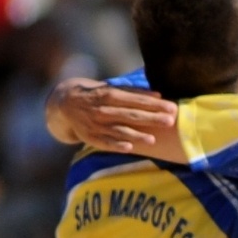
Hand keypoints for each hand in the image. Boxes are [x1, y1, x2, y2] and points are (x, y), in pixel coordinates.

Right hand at [45, 78, 175, 151]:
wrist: (66, 104)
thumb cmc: (97, 95)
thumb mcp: (111, 89)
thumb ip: (133, 92)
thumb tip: (158, 95)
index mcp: (110, 94)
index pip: (136, 100)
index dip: (155, 104)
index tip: (172, 107)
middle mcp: (103, 109)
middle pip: (131, 115)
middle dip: (151, 118)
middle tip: (170, 121)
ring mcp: (96, 124)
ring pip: (119, 130)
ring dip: (136, 135)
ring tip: (152, 139)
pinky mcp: (90, 137)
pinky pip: (105, 142)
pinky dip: (116, 145)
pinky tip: (129, 148)